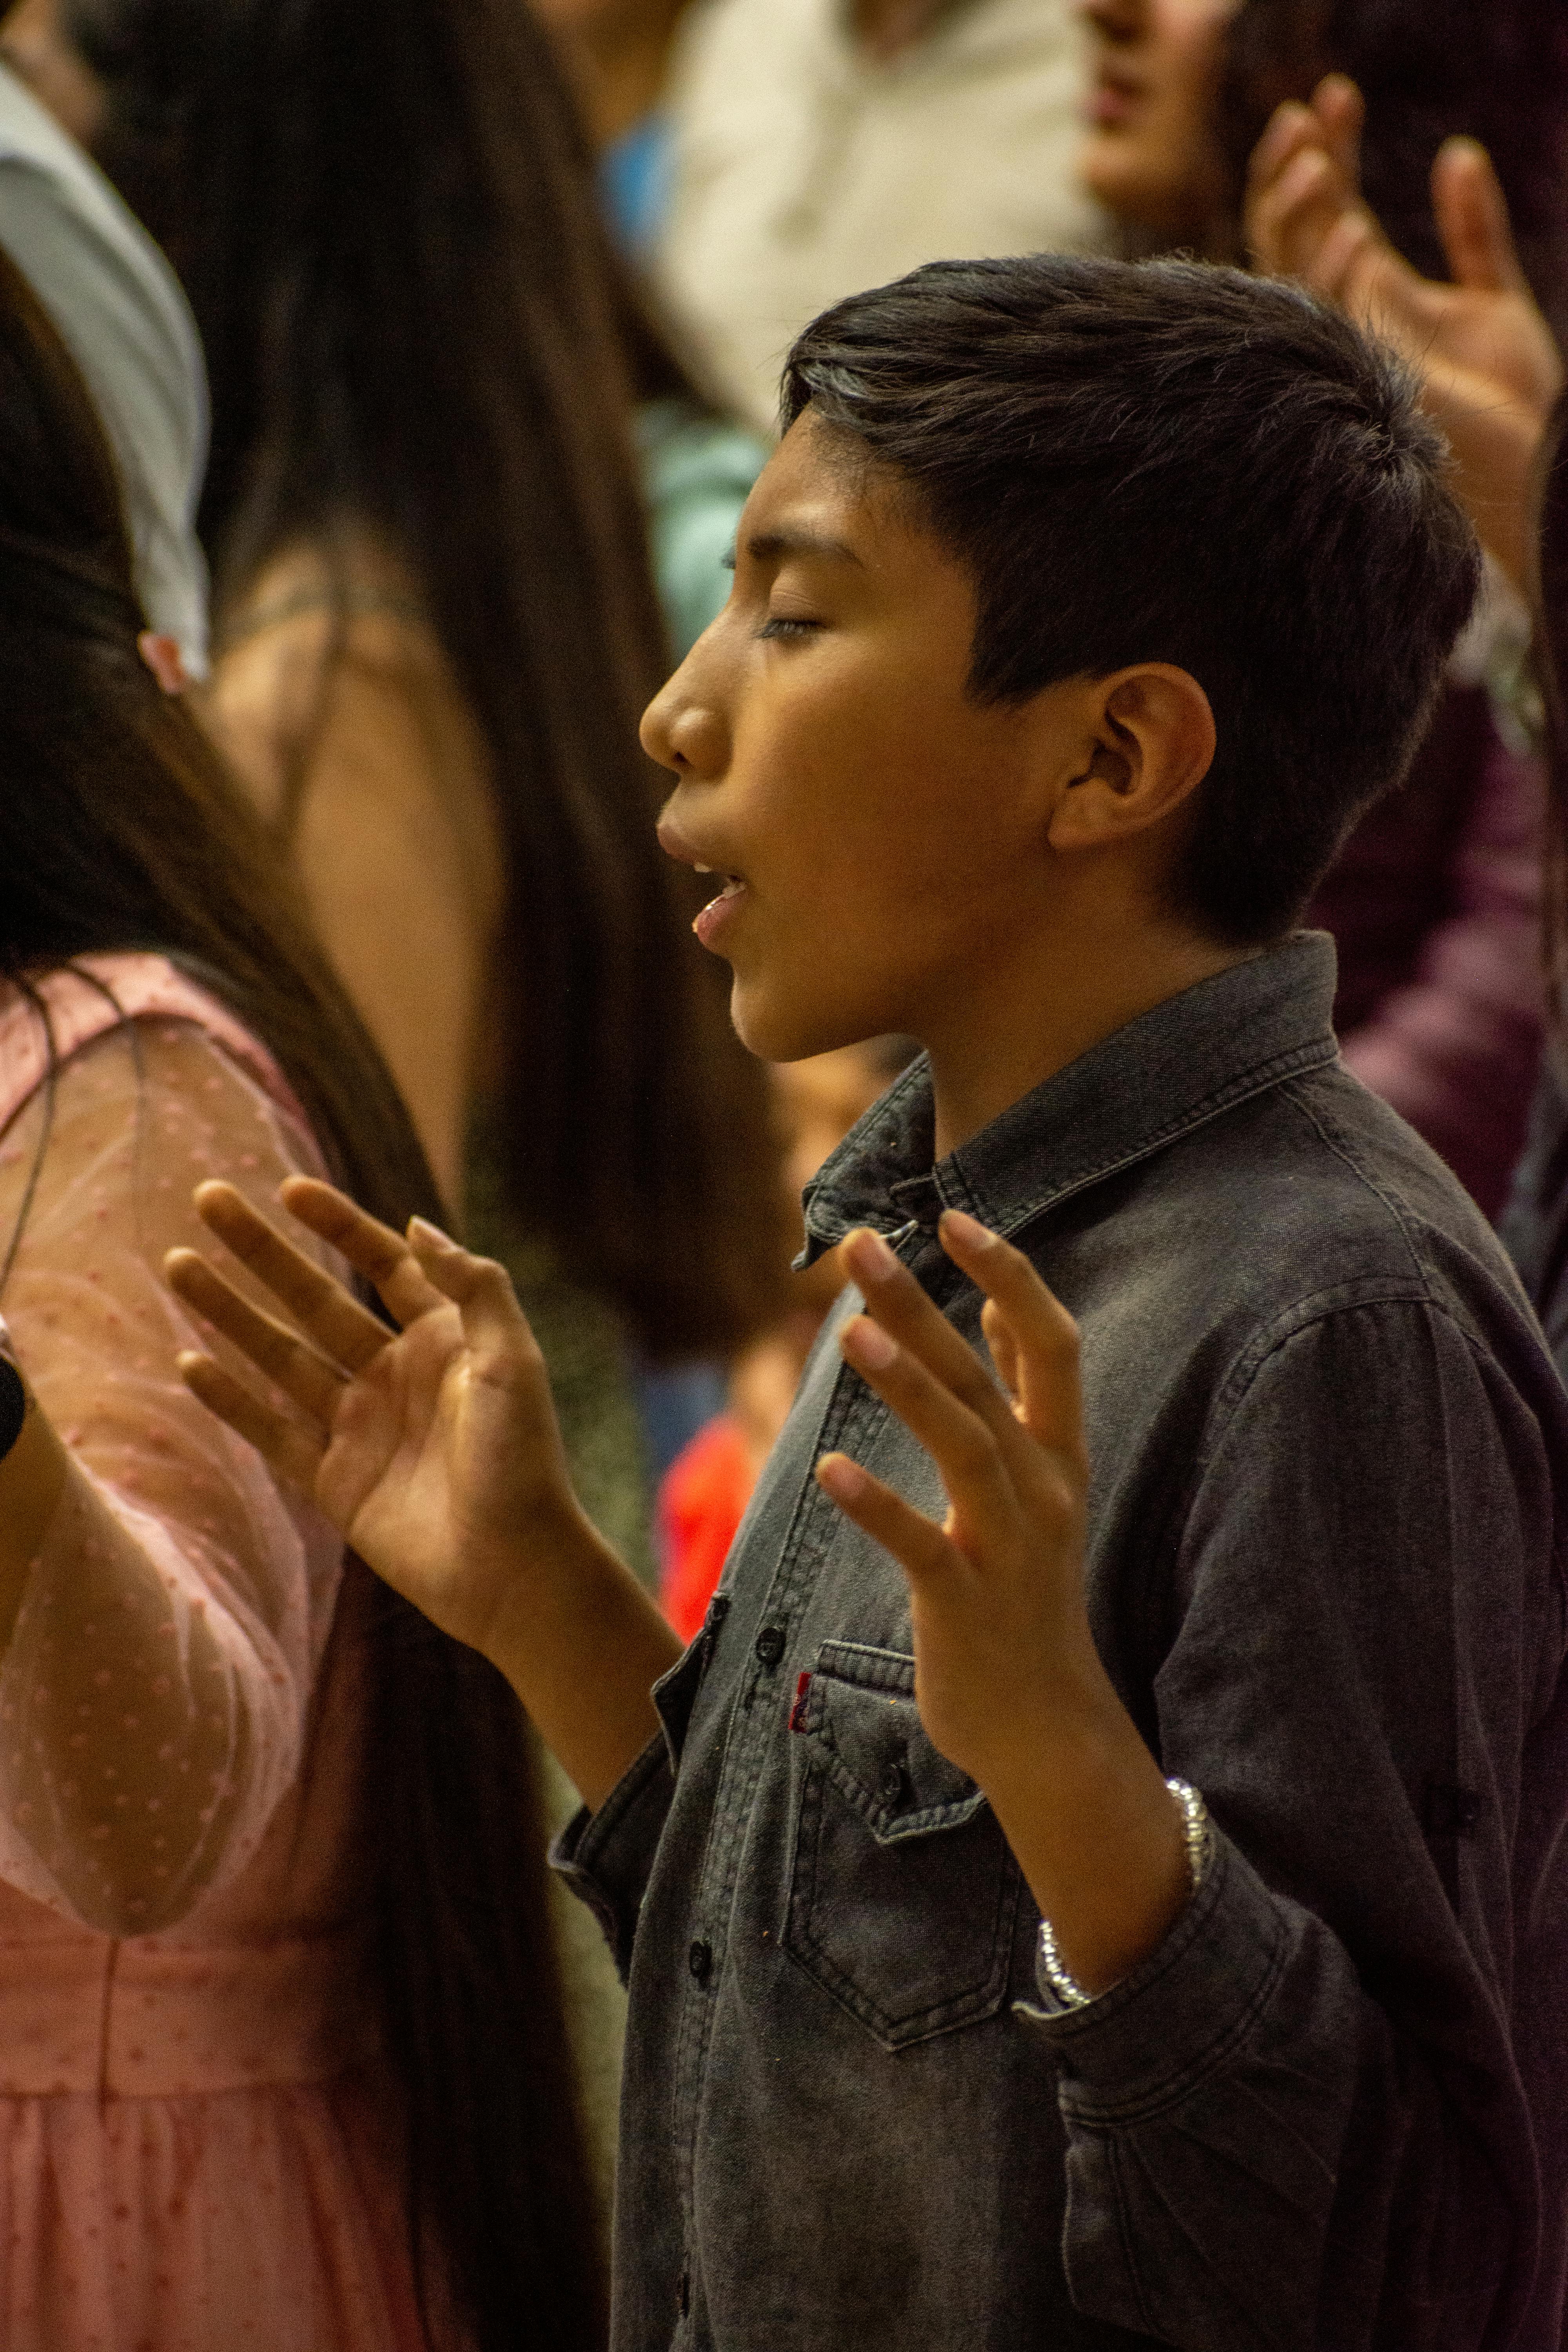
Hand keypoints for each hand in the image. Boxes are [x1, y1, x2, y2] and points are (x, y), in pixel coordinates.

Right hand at [166, 1177, 587, 1655]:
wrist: (513, 1565)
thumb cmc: (523, 1460)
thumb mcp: (510, 1359)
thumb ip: (473, 1286)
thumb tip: (415, 1222)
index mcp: (443, 1340)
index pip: (382, 1264)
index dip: (338, 1224)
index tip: (288, 1188)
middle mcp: (395, 1374)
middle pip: (314, 1299)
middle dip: (261, 1251)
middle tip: (209, 1199)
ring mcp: (361, 1426)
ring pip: (280, 1356)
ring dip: (230, 1311)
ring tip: (179, 1265)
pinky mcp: (335, 1479)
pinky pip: (272, 1429)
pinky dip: (231, 1398)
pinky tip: (190, 1360)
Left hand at [817, 1211, 1186, 1991]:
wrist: (1045, 1727)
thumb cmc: (1027, 1594)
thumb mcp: (1040, 1485)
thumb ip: (1025, 1397)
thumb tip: (1002, 1305)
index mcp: (1059, 1455)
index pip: (1052, 1344)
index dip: (1010, 1276)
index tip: (955, 1217)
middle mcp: (1043, 1491)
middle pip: (986, 1378)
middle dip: (924, 1306)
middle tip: (861, 1244)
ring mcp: (1008, 1548)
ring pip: (964, 1446)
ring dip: (908, 1385)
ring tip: (850, 1329)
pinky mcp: (966, 1605)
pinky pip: (920, 1546)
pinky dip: (876, 1506)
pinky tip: (829, 1466)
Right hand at [1246, 75, 1563, 587]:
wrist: (1524, 475)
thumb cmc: (1511, 405)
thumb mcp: (1495, 296)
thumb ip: (1474, 229)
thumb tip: (1457, 153)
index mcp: (1371, 296)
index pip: (1325, 209)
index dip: (1325, 150)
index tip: (1335, 94)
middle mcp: (1343, 319)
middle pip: (1288, 231)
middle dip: (1288, 168)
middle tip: (1307, 110)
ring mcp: (1342, 346)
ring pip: (1283, 268)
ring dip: (1291, 209)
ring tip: (1312, 148)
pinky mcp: (1355, 375)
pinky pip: (1319, 319)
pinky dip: (1329, 273)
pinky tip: (1351, 229)